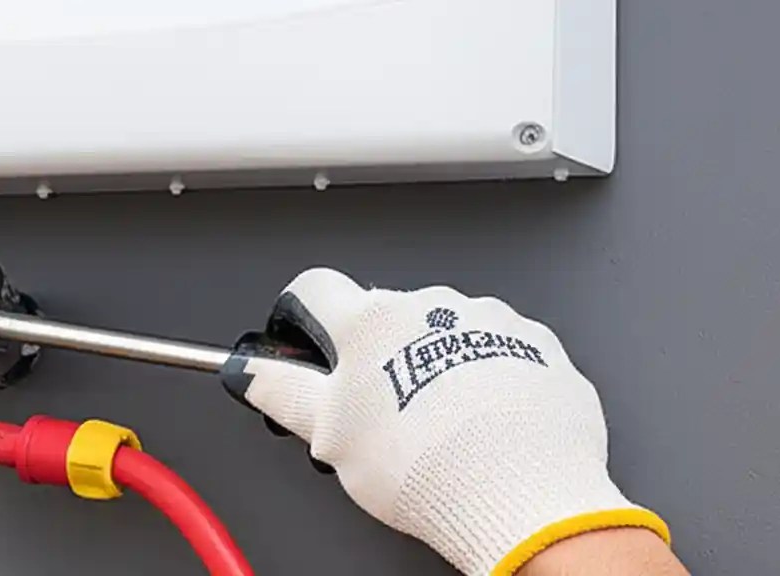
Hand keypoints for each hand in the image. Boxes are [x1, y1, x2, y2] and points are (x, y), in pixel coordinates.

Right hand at [221, 268, 670, 575]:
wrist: (518, 493)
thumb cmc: (422, 465)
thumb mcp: (327, 433)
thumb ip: (279, 390)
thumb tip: (245, 368)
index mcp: (370, 320)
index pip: (315, 287)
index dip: (302, 316)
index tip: (307, 344)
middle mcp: (429, 304)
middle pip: (383, 313)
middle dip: (375, 352)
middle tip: (377, 411)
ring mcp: (487, 320)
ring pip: (444, 330)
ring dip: (434, 362)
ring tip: (438, 424)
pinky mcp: (535, 344)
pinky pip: (500, 351)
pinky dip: (487, 378)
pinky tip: (482, 422)